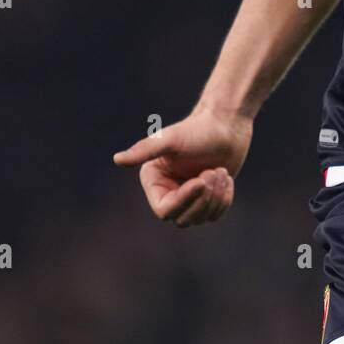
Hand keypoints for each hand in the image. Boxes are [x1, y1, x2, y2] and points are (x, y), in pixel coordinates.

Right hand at [112, 103, 251, 226]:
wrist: (226, 125)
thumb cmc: (198, 130)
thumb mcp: (171, 139)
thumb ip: (145, 150)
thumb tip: (117, 159)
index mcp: (154, 181)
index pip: (165, 210)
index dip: (184, 200)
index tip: (201, 180)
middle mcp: (168, 192)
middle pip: (183, 219)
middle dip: (203, 198)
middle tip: (214, 171)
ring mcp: (189, 197)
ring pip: (200, 218)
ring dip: (216, 196)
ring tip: (220, 171)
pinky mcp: (207, 198)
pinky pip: (215, 214)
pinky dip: (224, 199)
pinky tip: (226, 177)